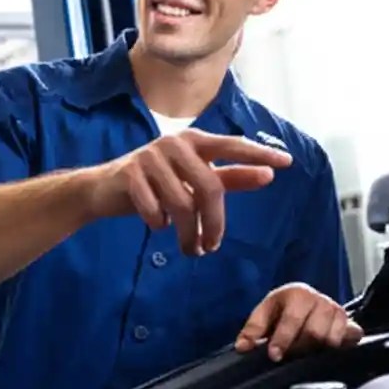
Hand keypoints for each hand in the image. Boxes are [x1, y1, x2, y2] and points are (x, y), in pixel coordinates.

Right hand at [98, 129, 293, 255]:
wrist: (102, 189)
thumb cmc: (154, 183)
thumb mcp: (193, 180)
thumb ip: (230, 177)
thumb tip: (269, 174)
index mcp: (194, 141)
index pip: (232, 146)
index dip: (258, 154)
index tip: (287, 162)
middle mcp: (174, 144)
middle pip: (209, 186)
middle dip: (214, 223)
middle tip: (212, 247)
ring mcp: (149, 157)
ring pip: (182, 203)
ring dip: (188, 233)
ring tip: (190, 248)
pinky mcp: (129, 174)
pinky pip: (154, 209)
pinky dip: (159, 224)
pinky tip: (158, 225)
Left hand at [234, 283, 362, 361]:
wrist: (306, 303)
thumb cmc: (282, 309)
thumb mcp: (264, 314)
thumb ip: (252, 330)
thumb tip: (242, 347)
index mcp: (298, 293)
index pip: (292, 319)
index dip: (282, 339)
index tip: (274, 355)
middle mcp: (321, 300)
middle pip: (314, 333)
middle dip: (299, 347)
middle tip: (289, 355)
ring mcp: (338, 312)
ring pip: (332, 340)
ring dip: (317, 350)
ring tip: (304, 352)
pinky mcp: (351, 325)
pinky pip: (350, 340)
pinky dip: (339, 349)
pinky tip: (326, 351)